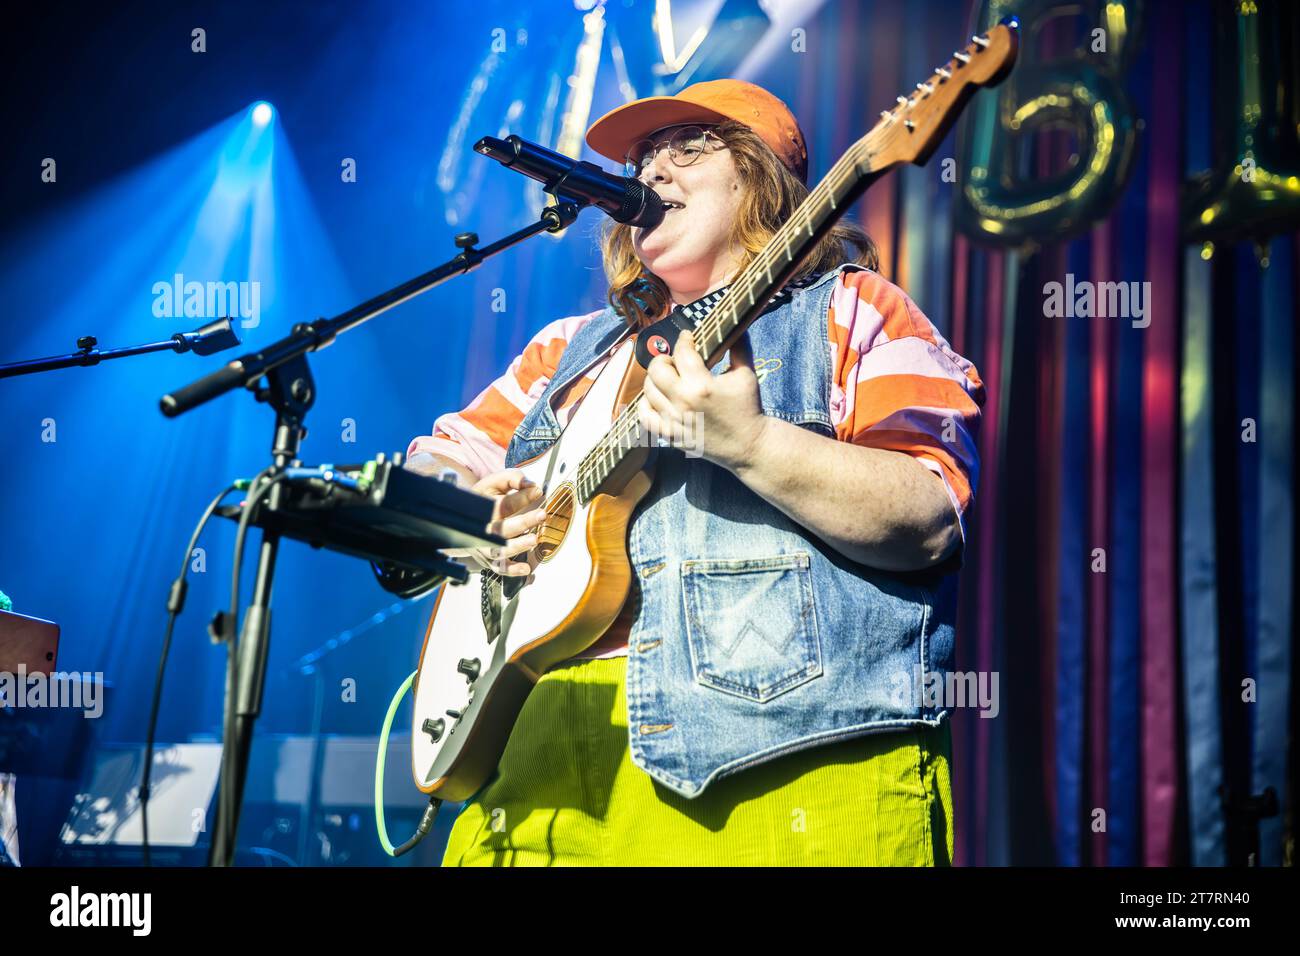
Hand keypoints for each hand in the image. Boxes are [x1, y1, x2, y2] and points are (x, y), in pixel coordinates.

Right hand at [442, 468, 546, 575]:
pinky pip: (499, 568)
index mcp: (482, 507)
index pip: (502, 504)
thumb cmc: (485, 497)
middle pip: (501, 528)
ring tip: (534, 539)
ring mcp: (484, 546)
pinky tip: (526, 568)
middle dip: (522, 521)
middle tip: (541, 515)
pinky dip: (512, 570)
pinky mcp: (489, 559)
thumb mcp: (496, 482)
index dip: (521, 498)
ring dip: (517, 546)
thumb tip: (531, 485)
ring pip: (499, 550)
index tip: (537, 491)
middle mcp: (482, 528)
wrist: (463, 517)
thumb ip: (513, 479)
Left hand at [639, 329, 769, 471]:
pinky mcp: (670, 435)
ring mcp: (674, 420)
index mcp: (702, 385)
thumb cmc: (748, 408)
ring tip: (668, 377)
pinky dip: (646, 404)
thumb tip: (735, 323)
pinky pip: (644, 416)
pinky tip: (658, 397)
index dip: (684, 339)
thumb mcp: (747, 374)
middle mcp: (684, 402)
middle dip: (665, 358)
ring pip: (648, 390)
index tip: (687, 337)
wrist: (748, 446)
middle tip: (675, 359)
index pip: (682, 352)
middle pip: (656, 368)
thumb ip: (739, 346)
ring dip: (656, 378)